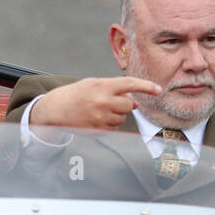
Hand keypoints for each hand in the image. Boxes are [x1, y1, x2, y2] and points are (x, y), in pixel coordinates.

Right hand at [28, 76, 162, 132]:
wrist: (55, 109)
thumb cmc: (76, 94)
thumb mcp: (94, 84)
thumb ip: (115, 89)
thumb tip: (134, 102)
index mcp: (103, 85)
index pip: (130, 84)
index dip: (147, 87)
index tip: (158, 90)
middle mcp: (103, 101)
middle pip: (128, 104)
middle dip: (123, 103)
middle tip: (109, 101)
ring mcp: (100, 117)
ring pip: (122, 118)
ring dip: (115, 114)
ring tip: (98, 110)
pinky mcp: (98, 130)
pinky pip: (114, 128)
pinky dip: (108, 124)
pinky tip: (94, 118)